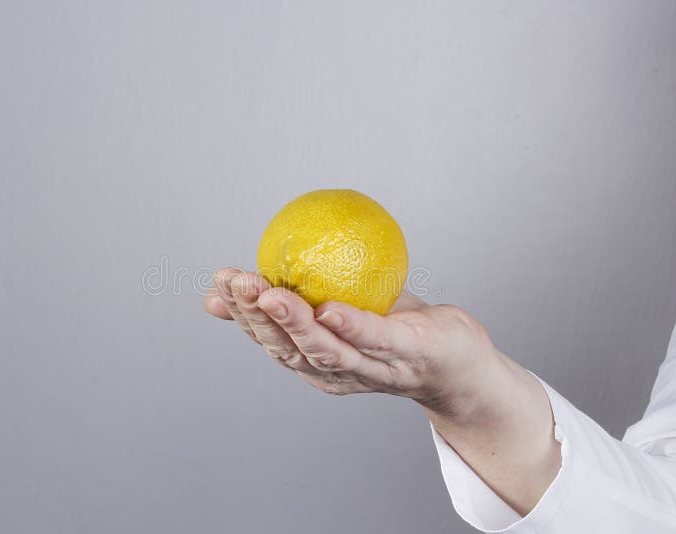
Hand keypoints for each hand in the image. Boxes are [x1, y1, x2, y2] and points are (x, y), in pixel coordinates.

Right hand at [204, 267, 496, 415]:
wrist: (459, 363)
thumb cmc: (397, 329)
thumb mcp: (345, 307)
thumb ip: (307, 296)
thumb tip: (268, 267)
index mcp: (315, 362)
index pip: (269, 339)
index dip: (238, 316)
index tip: (216, 288)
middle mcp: (336, 373)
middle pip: (287, 348)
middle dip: (255, 316)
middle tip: (235, 282)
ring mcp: (370, 369)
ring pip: (323, 349)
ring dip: (291, 322)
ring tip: (267, 293)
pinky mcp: (405, 357)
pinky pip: (374, 340)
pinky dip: (350, 327)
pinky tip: (328, 309)